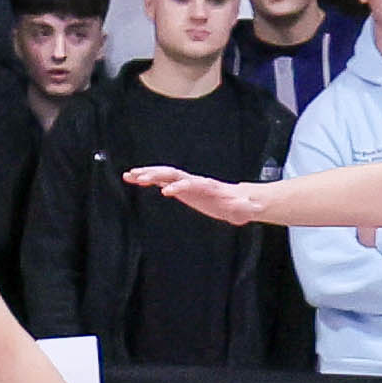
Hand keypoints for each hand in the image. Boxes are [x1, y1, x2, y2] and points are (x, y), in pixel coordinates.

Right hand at [124, 164, 259, 225]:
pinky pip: (161, 182)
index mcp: (207, 187)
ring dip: (146, 174)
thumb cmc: (240, 206)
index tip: (167, 192)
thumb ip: (246, 207)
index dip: (179, 186)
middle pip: (173, 174)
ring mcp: (186, 183)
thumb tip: (252, 206)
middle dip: (156, 175)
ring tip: (128, 175)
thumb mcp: (244, 208)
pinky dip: (147, 179)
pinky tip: (133, 179)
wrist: (237, 201)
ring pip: (163, 175)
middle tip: (139, 177)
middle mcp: (194, 182)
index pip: (191, 184)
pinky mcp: (180, 188)